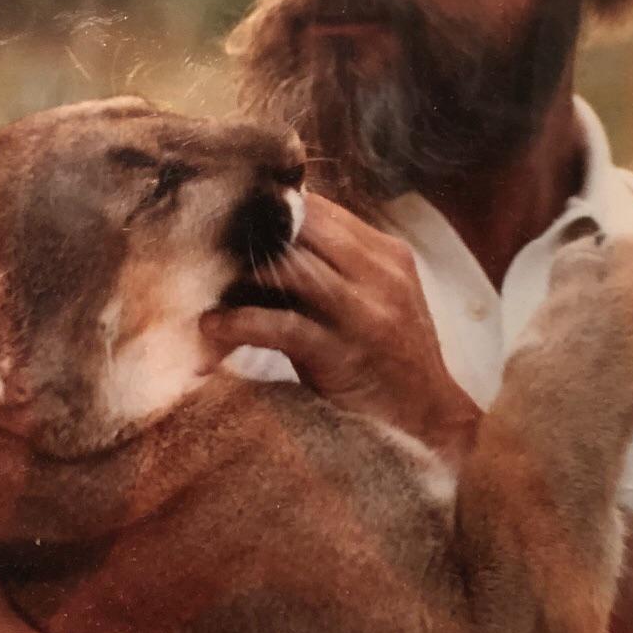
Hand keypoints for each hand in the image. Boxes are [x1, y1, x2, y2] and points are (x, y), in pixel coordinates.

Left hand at [202, 195, 480, 463]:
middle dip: (249, 232)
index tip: (227, 218)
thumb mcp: (374, 300)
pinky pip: (281, 325)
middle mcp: (380, 274)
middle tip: (202, 242)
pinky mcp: (342, 354)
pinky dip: (239, 322)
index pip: (319, 209)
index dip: (268, 209)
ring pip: (290, 267)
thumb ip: (337, 267)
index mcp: (387, 254)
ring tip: (202, 280)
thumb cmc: (388, 361)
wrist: (430, 423)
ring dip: (239, 272)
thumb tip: (270, 240)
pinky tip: (212, 326)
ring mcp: (363, 313)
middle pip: (302, 227)